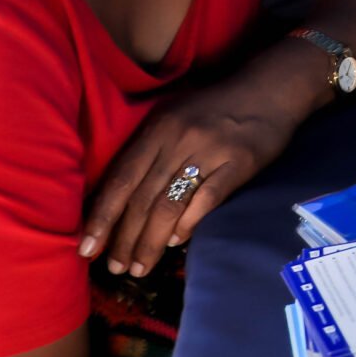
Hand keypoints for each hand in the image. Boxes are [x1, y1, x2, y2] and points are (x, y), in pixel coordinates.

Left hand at [80, 62, 311, 277]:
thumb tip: (122, 203)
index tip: (85, 249)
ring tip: (140, 268)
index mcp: (158, 127)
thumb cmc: (215, 106)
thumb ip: (150, 152)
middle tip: (115, 268)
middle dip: (124, 239)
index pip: (121, 179)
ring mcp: (209, 151)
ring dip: (150, 243)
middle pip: (142, 199)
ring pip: (169, 206)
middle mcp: (179, 139)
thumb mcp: (174, 116)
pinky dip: (187, 225)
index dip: (101, 217)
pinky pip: (206, 201)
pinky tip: (175, 243)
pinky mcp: (238, 163)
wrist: (270, 88)